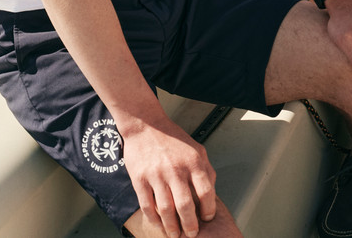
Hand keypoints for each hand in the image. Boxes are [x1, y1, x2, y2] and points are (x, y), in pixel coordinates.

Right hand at [121, 118, 218, 237]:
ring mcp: (156, 174)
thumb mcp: (196, 149)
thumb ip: (206, 170)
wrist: (145, 124)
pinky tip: (158, 223)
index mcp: (193, 162)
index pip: (206, 193)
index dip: (208, 210)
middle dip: (190, 226)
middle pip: (186, 206)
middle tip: (191, 234)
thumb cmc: (172, 138)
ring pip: (166, 210)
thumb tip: (211, 194)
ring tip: (174, 234)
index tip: (206, 218)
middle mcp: (175, 169)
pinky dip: (153, 219)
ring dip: (171, 227)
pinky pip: (147, 205)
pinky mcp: (140, 178)